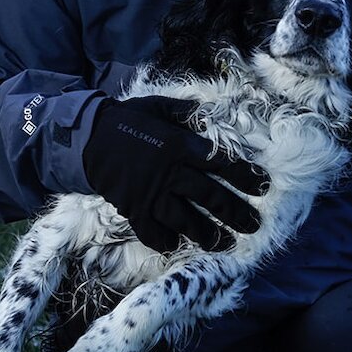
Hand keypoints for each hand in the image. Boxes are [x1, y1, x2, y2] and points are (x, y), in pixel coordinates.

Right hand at [82, 95, 267, 252]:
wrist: (88, 137)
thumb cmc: (127, 119)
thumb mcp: (158, 106)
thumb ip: (185, 112)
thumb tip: (208, 111)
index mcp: (178, 145)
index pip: (219, 162)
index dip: (244, 175)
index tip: (263, 186)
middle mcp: (169, 172)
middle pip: (209, 196)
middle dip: (235, 212)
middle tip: (253, 226)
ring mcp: (150, 193)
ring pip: (185, 219)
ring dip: (207, 233)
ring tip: (225, 244)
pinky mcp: (132, 208)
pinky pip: (151, 231)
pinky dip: (165, 240)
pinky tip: (177, 244)